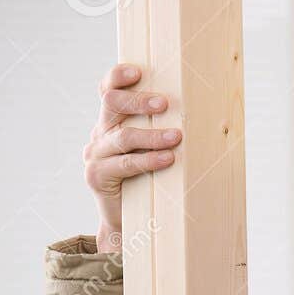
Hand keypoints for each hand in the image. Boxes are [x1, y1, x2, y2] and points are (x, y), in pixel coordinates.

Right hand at [84, 64, 181, 252]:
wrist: (125, 222)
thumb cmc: (144, 183)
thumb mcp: (149, 151)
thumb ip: (158, 132)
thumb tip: (199, 115)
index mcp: (108, 122)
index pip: (108, 90)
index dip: (118, 77)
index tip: (139, 72)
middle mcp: (98, 134)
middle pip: (112, 104)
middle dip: (139, 101)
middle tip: (165, 103)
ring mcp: (94, 154)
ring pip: (123, 136)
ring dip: (152, 135)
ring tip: (177, 137)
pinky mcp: (97, 176)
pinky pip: (126, 164)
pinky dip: (148, 160)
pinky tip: (167, 159)